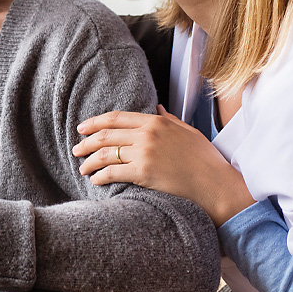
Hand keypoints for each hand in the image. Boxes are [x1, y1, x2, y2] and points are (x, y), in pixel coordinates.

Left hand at [72, 106, 253, 226]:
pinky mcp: (143, 173)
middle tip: (76, 149)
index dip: (95, 122)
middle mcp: (147, 135)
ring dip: (89, 161)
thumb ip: (169, 119)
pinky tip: (95, 180)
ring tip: (82, 167)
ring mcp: (144, 153)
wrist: (215, 184)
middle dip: (86, 142)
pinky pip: (113, 172)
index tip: (82, 128)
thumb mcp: (187, 131)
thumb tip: (157, 108)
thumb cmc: (205, 159)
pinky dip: (100, 176)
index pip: (116, 118)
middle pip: (106, 135)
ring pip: (105, 154)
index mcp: (156, 122)